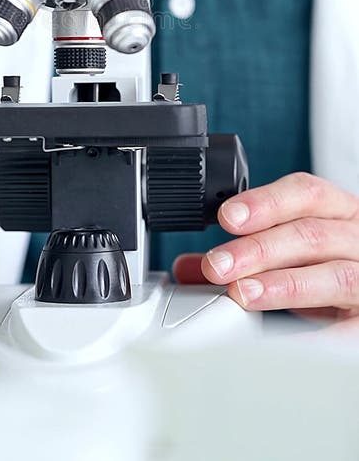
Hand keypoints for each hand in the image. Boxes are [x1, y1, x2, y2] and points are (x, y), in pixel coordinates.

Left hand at [174, 173, 358, 331]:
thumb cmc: (328, 268)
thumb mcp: (291, 253)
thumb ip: (243, 256)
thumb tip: (188, 268)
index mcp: (338, 212)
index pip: (306, 193)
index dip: (265, 202)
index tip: (226, 217)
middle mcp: (358, 240)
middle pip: (312, 235)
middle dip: (258, 249)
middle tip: (217, 264)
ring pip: (334, 275)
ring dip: (282, 284)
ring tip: (242, 293)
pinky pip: (348, 330)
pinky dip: (317, 334)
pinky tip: (284, 337)